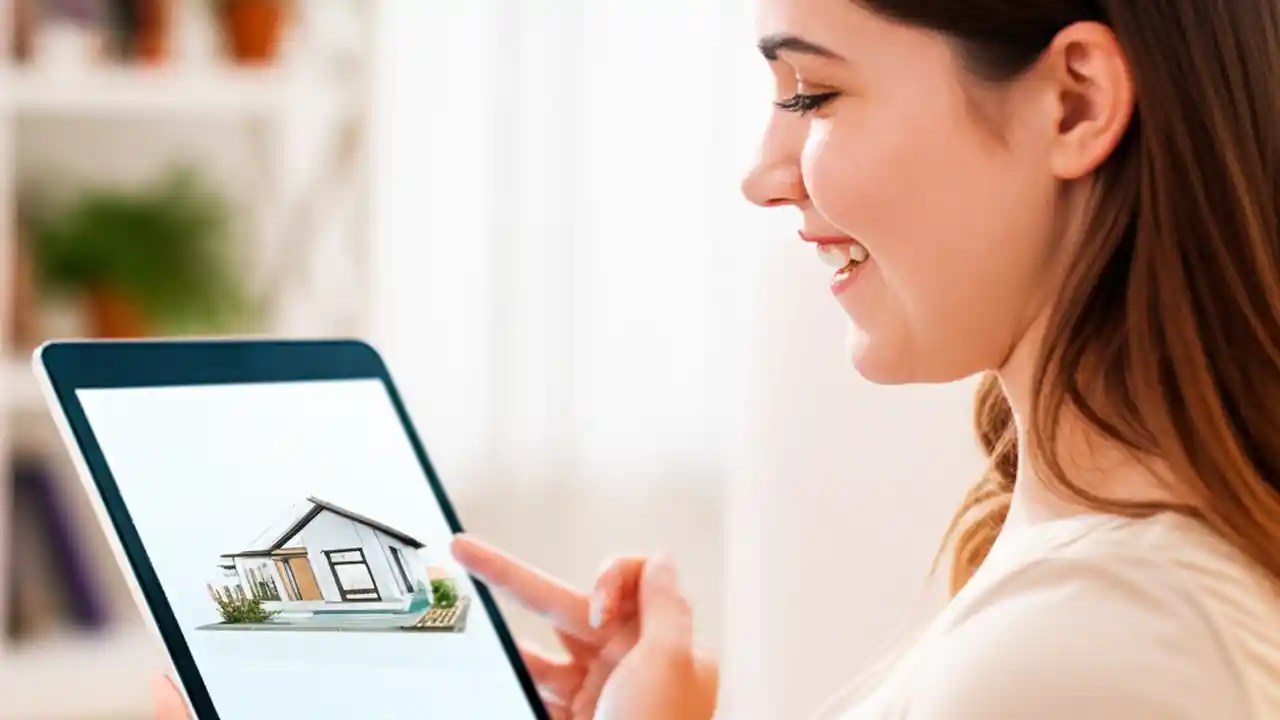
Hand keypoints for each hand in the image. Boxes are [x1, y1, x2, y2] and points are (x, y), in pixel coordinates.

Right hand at [152, 538, 718, 719]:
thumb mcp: (671, 662)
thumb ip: (665, 606)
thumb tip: (662, 557)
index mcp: (658, 643)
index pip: (625, 580)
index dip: (609, 578)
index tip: (595, 612)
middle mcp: (627, 665)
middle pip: (562, 607)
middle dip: (510, 577)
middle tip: (459, 549)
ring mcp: (593, 697)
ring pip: (535, 653)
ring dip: (502, 638)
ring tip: (453, 607)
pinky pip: (526, 689)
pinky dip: (504, 677)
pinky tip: (477, 669)